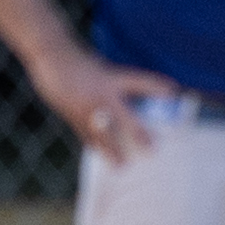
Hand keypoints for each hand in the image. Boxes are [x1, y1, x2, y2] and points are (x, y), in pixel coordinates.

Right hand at [31, 47, 174, 163]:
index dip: (156, 86)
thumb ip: (115, 83)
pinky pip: (86, 134)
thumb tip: (128, 99)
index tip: (174, 92)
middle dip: (139, 133)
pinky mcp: (72, 115)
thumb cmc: (78, 61)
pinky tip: (99, 155)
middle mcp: (101, 94)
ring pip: (103, 133)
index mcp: (111, 78)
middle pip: (124, 117)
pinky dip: (94, 144)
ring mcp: (87, 107)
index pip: (139, 81)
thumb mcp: (101, 67)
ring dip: (112, 151)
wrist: (50, 57)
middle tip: (152, 149)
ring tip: (121, 167)